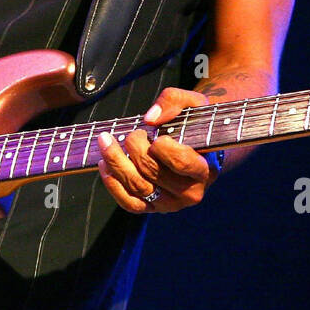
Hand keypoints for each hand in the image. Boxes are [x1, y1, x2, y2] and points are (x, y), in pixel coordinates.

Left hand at [96, 87, 215, 213]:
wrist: (197, 148)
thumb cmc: (195, 124)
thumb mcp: (194, 103)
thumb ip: (174, 102)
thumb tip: (150, 118)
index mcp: (205, 170)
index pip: (182, 162)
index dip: (164, 148)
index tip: (157, 136)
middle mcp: (190, 192)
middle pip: (152, 171)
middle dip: (135, 147)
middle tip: (134, 133)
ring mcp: (170, 203)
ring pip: (137, 186)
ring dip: (116, 161)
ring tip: (106, 141)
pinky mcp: (153, 208)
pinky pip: (128, 202)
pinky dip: (112, 184)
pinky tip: (105, 164)